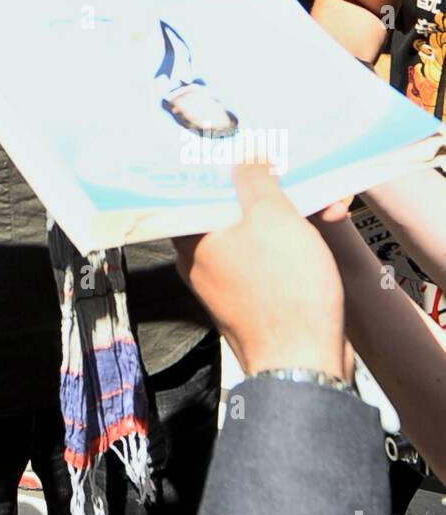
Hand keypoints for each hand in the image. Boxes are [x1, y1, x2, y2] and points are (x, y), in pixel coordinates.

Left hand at [173, 160, 345, 377]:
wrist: (304, 364)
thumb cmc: (284, 290)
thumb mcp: (272, 216)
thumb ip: (254, 179)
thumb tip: (244, 157)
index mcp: (191, 237)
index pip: (194, 187)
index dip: (221, 165)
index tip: (244, 150)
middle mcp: (201, 259)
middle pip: (229, 206)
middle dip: (266, 188)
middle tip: (294, 176)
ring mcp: (226, 280)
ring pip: (253, 230)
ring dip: (286, 213)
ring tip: (321, 205)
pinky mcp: (253, 297)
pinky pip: (267, 256)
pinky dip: (290, 241)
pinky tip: (319, 230)